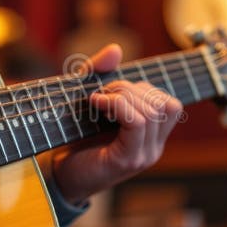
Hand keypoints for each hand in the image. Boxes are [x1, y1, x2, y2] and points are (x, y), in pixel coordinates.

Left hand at [52, 44, 182, 204]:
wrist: (55, 176)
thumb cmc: (72, 139)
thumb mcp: (87, 101)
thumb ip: (99, 74)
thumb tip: (116, 49)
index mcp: (151, 136)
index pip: (171, 104)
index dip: (145, 89)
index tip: (112, 92)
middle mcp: (152, 148)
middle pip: (165, 104)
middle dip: (130, 88)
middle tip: (101, 95)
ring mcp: (143, 156)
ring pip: (152, 112)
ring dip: (122, 95)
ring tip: (97, 101)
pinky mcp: (126, 160)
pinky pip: (138, 122)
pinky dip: (117, 105)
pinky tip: (96, 104)